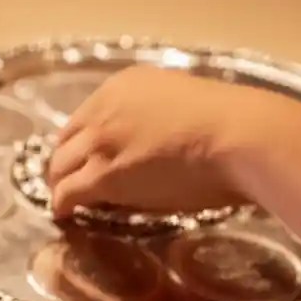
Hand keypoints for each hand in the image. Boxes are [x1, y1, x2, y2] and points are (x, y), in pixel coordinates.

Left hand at [45, 66, 275, 219]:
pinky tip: (64, 215)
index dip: (83, 140)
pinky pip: (67, 193)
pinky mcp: (102, 175)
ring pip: (60, 166)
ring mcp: (100, 141)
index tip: (85, 156)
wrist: (241, 136)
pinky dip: (61, 205)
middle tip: (66, 182)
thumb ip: (160, 118)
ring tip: (63, 202)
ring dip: (59, 185)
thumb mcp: (184, 105)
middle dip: (64, 162)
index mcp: (126, 84)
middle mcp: (104, 108)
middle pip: (66, 139)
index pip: (88, 115)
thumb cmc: (232, 124)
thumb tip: (160, 143)